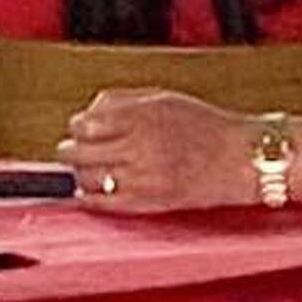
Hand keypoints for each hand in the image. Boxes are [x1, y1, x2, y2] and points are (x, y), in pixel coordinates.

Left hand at [58, 91, 257, 213]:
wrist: (237, 159)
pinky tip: (88, 193)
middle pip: (82, 151)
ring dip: (78, 174)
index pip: (88, 122)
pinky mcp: (149, 203)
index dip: (76, 125)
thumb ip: (124, 102)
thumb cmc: (203, 124)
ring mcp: (143, 176)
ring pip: (91, 178)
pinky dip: (90, 198)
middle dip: (68, 152)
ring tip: (79, 172)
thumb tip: (89, 111)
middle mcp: (139, 145)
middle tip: (64, 151)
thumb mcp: (164, 99)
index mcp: (142, 115)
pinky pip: (106, 203)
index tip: (76, 127)